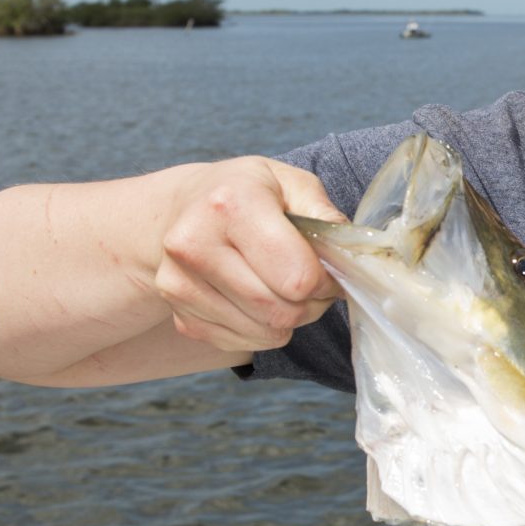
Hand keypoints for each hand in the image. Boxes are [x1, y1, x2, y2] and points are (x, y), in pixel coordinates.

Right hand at [153, 157, 344, 352]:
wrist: (176, 209)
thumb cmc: (244, 192)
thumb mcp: (289, 182)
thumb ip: (324, 214)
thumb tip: (348, 255)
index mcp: (230, 205)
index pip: (297, 276)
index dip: (325, 281)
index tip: (327, 270)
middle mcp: (195, 246)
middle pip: (281, 311)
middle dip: (311, 304)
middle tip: (313, 285)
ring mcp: (180, 285)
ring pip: (264, 333)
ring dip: (289, 320)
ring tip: (286, 289)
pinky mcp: (179, 316)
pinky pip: (243, 343)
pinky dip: (263, 329)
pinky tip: (257, 300)